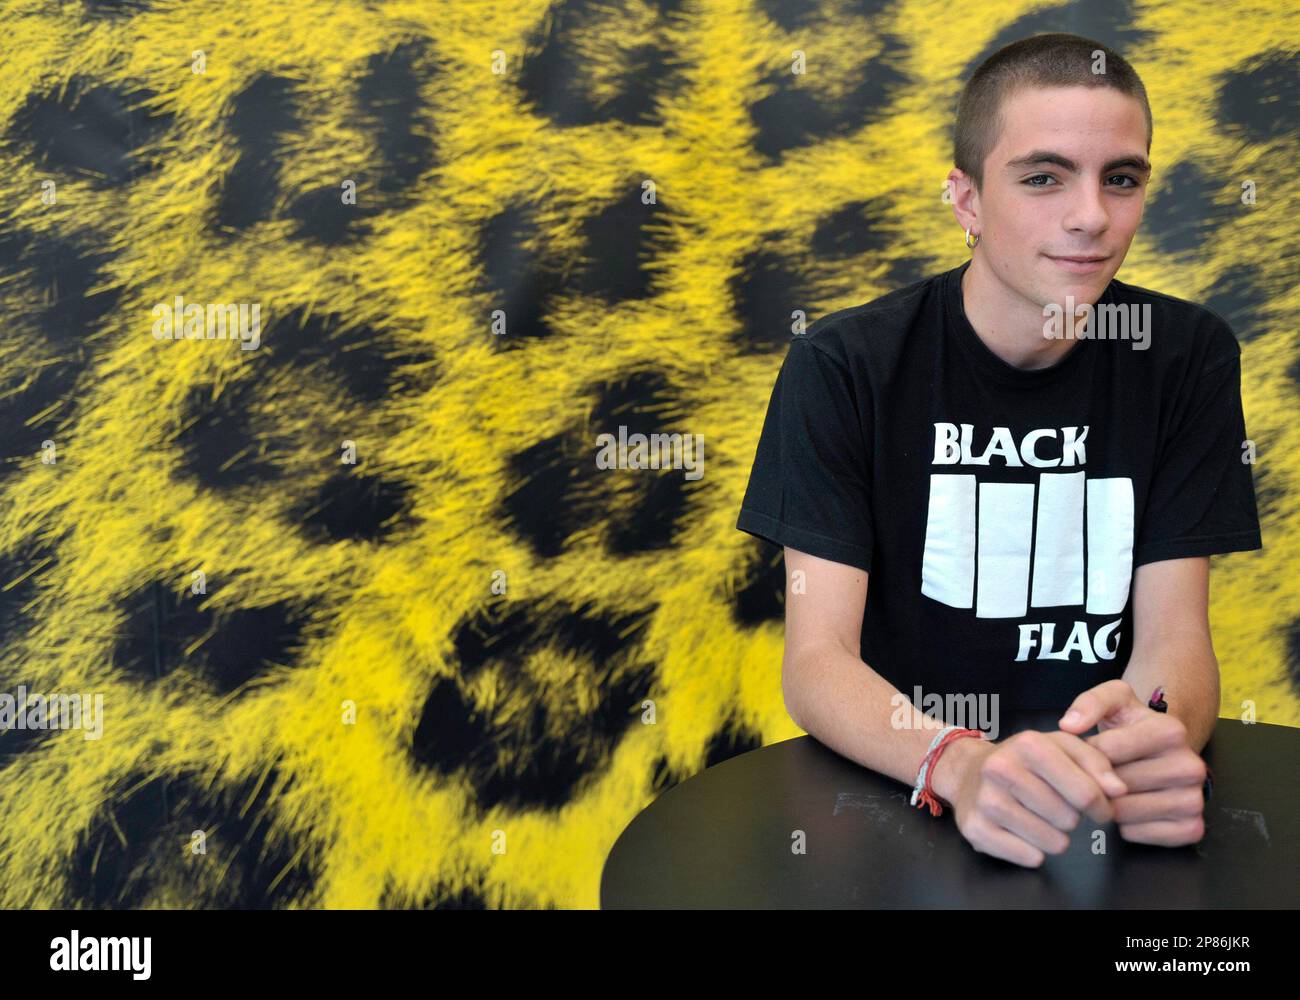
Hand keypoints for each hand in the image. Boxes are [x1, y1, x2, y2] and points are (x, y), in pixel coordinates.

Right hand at [946, 729, 1127, 867]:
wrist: (968, 771)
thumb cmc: (1024, 761)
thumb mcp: (1061, 747)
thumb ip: (1096, 762)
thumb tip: (1118, 790)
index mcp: (1028, 744)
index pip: (1086, 792)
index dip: (1101, 806)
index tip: (1099, 809)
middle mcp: (1001, 769)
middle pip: (1069, 819)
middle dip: (1071, 818)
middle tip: (1057, 807)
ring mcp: (985, 800)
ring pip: (1052, 842)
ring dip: (1055, 837)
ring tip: (1040, 819)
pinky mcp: (975, 828)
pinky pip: (1029, 857)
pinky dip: (1034, 852)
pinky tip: (1023, 832)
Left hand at [1058, 679, 1207, 846]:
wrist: (1161, 751)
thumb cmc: (1131, 726)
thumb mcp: (1113, 700)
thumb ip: (1089, 703)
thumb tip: (1068, 725)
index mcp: (1171, 731)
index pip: (1108, 750)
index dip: (1088, 752)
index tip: (1091, 748)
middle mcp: (1191, 766)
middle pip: (1116, 784)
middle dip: (1097, 780)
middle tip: (1100, 772)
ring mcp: (1194, 799)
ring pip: (1124, 811)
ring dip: (1107, 804)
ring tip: (1111, 788)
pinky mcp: (1192, 828)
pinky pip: (1137, 834)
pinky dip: (1123, 825)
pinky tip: (1128, 807)